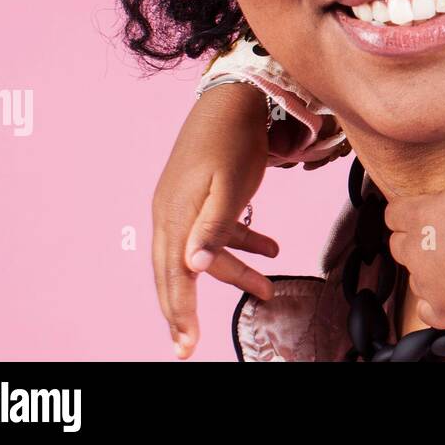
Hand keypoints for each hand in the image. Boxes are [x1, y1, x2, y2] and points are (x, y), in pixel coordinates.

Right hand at [151, 83, 279, 358]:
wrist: (235, 99)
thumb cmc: (233, 141)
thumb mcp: (229, 185)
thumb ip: (214, 226)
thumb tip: (193, 267)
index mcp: (175, 216)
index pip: (174, 276)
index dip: (179, 312)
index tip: (186, 345)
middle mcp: (173, 214)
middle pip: (177, 273)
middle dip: (185, 309)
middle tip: (191, 344)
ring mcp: (185, 205)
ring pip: (203, 253)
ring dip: (234, 272)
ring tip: (266, 290)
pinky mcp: (202, 196)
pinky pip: (218, 230)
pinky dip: (242, 244)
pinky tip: (271, 249)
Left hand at [385, 173, 444, 330]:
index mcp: (421, 216)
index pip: (394, 213)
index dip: (406, 213)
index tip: (420, 214)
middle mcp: (415, 250)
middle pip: (398, 245)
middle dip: (414, 242)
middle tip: (442, 240)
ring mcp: (425, 283)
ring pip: (414, 277)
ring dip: (429, 273)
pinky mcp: (441, 310)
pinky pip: (425, 310)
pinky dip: (436, 303)